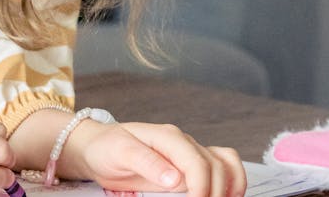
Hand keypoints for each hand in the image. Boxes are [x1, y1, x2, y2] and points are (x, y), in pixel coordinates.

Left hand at [63, 121, 245, 196]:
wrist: (98, 146)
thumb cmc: (106, 147)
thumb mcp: (119, 153)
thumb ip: (146, 162)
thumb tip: (175, 179)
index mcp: (167, 137)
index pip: (197, 162)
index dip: (202, 187)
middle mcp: (184, 143)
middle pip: (217, 166)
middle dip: (216, 192)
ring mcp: (189, 152)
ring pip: (226, 164)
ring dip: (230, 187)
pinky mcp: (190, 165)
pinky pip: (222, 168)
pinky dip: (230, 182)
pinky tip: (225, 196)